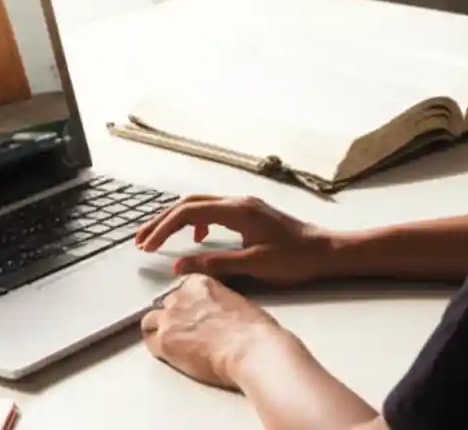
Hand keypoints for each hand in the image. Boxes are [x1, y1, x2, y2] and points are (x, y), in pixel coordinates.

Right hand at [134, 195, 334, 286]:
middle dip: (162, 221)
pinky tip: (197, 237)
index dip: (163, 229)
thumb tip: (178, 265)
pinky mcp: (249, 212)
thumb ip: (214, 264)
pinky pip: (213, 209)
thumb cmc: (295, 259)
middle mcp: (237, 201)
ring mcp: (243, 204)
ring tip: (158, 238)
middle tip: (140, 240)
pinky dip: (196, 220)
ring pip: (199, 204)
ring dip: (176, 220)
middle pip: (188, 203)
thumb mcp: (253, 265)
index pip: (188, 212)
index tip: (147, 247)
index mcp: (236, 210)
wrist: (326, 251)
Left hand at [140, 274, 299, 388]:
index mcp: (200, 283)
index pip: (181, 290)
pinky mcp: (165, 339)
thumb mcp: (237, 303)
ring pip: (150, 321)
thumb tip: (215, 317)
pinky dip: (158, 348)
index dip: (186, 306)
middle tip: (186, 334)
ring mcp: (170, 317)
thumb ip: (217, 304)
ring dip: (159, 330)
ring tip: (175, 345)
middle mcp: (181, 295)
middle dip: (173, 318)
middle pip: (165, 305)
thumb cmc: (255, 331)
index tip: (191, 316)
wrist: (251, 349)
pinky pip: (149, 342)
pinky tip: (171, 355)